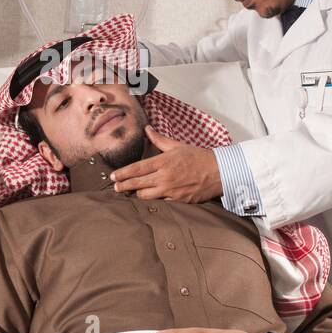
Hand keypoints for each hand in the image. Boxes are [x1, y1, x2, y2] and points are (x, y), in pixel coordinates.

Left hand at [108, 126, 222, 202]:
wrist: (219, 172)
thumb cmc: (199, 157)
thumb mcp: (178, 146)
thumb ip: (159, 140)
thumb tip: (147, 129)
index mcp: (163, 162)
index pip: (137, 169)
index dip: (122, 174)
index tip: (113, 177)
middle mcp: (165, 177)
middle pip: (137, 184)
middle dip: (123, 186)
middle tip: (115, 187)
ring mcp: (171, 191)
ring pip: (145, 196)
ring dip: (138, 193)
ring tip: (132, 192)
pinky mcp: (178, 201)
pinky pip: (160, 203)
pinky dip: (154, 200)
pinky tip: (150, 198)